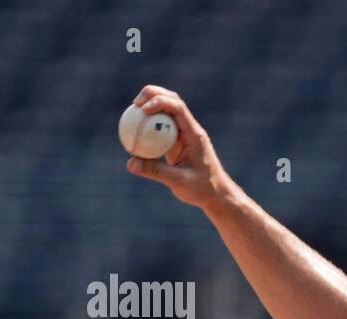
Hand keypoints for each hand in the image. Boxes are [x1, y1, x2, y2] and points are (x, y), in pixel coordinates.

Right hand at [124, 86, 237, 209]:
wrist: (216, 195)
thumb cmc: (202, 189)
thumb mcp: (179, 182)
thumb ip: (155, 171)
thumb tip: (130, 163)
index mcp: (194, 135)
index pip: (179, 109)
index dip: (160, 102)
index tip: (143, 109)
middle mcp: (190, 130)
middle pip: (173, 101)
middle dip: (153, 95)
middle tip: (135, 103)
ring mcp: (184, 134)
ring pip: (167, 111)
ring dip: (150, 105)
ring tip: (132, 110)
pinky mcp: (177, 142)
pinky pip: (161, 127)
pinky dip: (148, 124)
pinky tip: (134, 128)